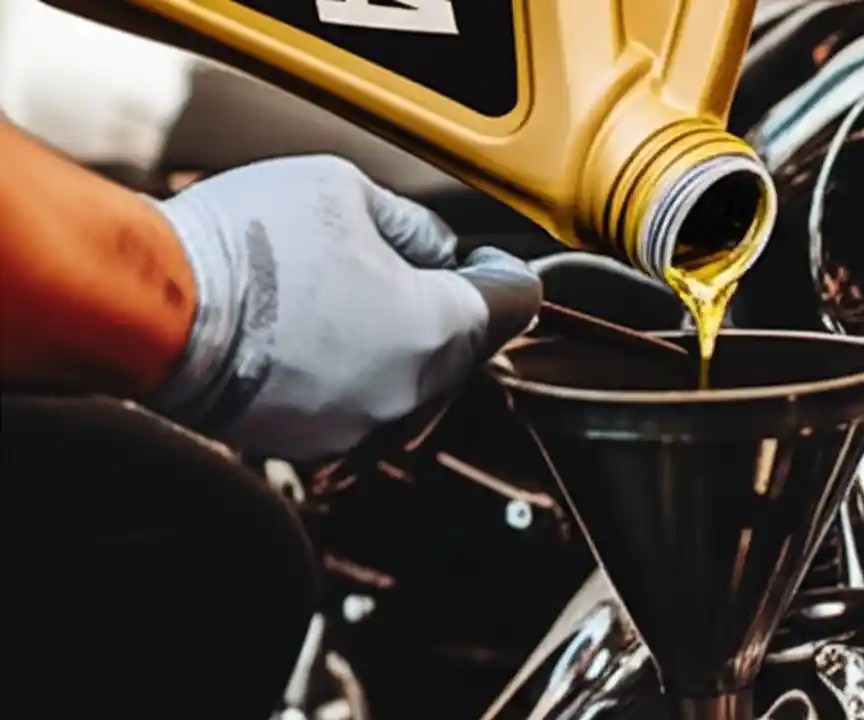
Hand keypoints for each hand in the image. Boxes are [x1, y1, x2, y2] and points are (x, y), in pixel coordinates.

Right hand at [148, 156, 539, 459]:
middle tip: (398, 268)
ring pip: (412, 382)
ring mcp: (366, 428)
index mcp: (439, 327)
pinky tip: (312, 339)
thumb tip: (436, 251)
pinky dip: (351, 377)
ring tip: (341, 301)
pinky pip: (361, 408)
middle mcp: (414, 392)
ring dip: (396, 346)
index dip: (501, 271)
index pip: (516, 302)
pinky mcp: (319, 448)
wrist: (157, 311)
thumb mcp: (349, 192)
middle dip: (443, 307)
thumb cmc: (248, 245)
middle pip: (464, 347)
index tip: (482, 260)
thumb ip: (416, 226)